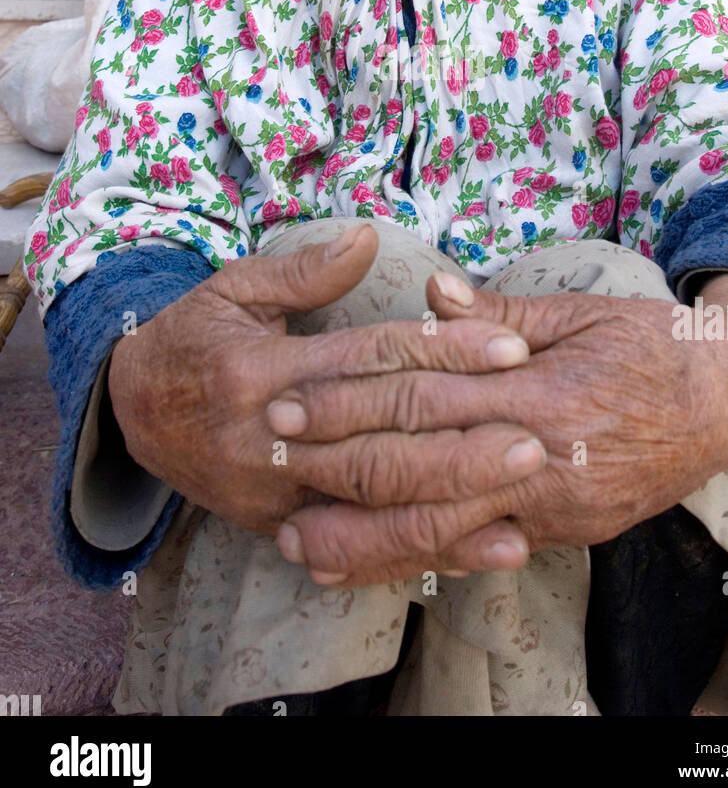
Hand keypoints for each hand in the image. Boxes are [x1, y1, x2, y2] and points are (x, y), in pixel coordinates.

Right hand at [107, 226, 545, 538]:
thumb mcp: (233, 288)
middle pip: (380, 444)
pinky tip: (484, 547)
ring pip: (375, 504)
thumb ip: (302, 269)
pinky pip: (362, 544)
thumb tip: (367, 238)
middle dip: (461, 441)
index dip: (443, 352)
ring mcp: (275, 494)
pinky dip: (425, 549)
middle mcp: (269, 440)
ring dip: (454, 501)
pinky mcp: (280, 529)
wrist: (131, 414)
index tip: (510, 345)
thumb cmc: (194, 339)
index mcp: (260, 372)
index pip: (370, 361)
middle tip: (535, 432)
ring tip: (522, 487)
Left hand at [274, 273, 727, 584]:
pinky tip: (367, 570)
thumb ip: (501, 311)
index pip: (426, 397)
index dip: (353, 402)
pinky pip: (477, 554)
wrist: (725, 405)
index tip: (294, 396)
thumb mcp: (582, 312)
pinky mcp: (563, 533)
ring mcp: (553, 506)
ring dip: (362, 538)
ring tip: (293, 540)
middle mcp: (541, 455)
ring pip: (442, 531)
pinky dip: (417, 563)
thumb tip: (431, 288)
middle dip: (338, 466)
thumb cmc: (650, 345)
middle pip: (421, 468)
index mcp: (540, 388)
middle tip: (271, 454)